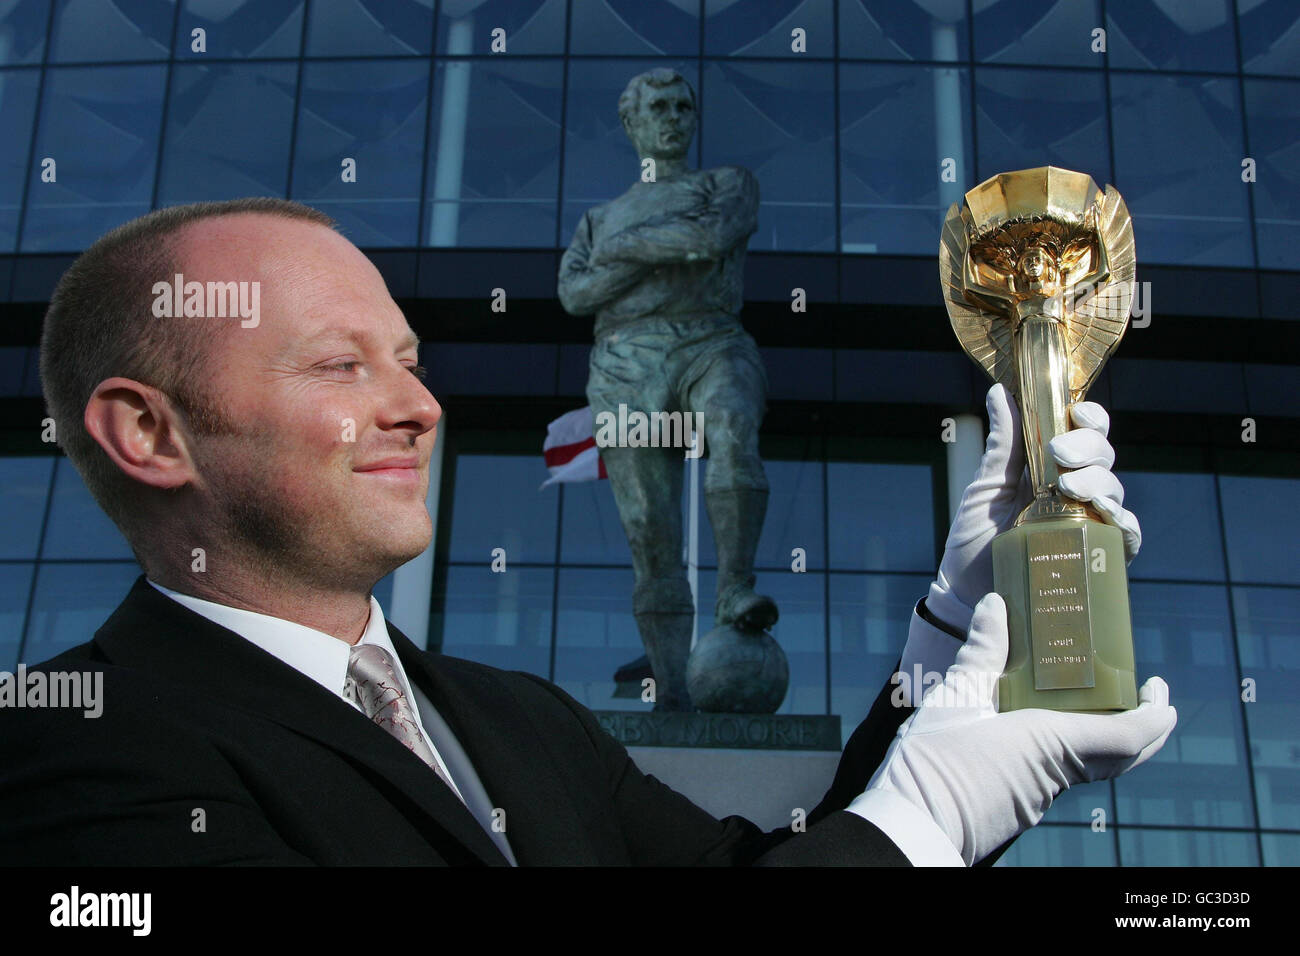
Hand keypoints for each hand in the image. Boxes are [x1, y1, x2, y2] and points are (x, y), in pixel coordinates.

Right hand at [868, 594, 1176, 865]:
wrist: (909, 830)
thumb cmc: (934, 764)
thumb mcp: (956, 698)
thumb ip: (982, 653)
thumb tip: (996, 605)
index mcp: (1051, 744)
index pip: (1128, 736)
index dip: (1154, 715)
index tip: (1159, 689)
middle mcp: (1056, 775)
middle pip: (1119, 756)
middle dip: (1139, 727)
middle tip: (1139, 695)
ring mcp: (1037, 796)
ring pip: (1087, 765)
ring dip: (1098, 734)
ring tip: (1081, 698)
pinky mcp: (1017, 806)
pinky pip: (1057, 773)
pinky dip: (1065, 747)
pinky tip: (1033, 727)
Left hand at [926, 383, 1140, 636]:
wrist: (966, 597)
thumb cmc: (974, 542)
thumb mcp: (986, 487)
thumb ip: (1003, 444)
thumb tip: (1001, 391)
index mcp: (1051, 469)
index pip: (1085, 432)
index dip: (1088, 417)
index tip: (1075, 412)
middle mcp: (1076, 493)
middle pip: (1103, 455)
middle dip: (1087, 447)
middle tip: (1059, 456)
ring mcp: (1089, 523)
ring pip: (1115, 489)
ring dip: (1099, 480)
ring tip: (1068, 487)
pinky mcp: (1097, 557)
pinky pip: (1126, 535)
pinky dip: (1122, 520)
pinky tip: (1105, 514)